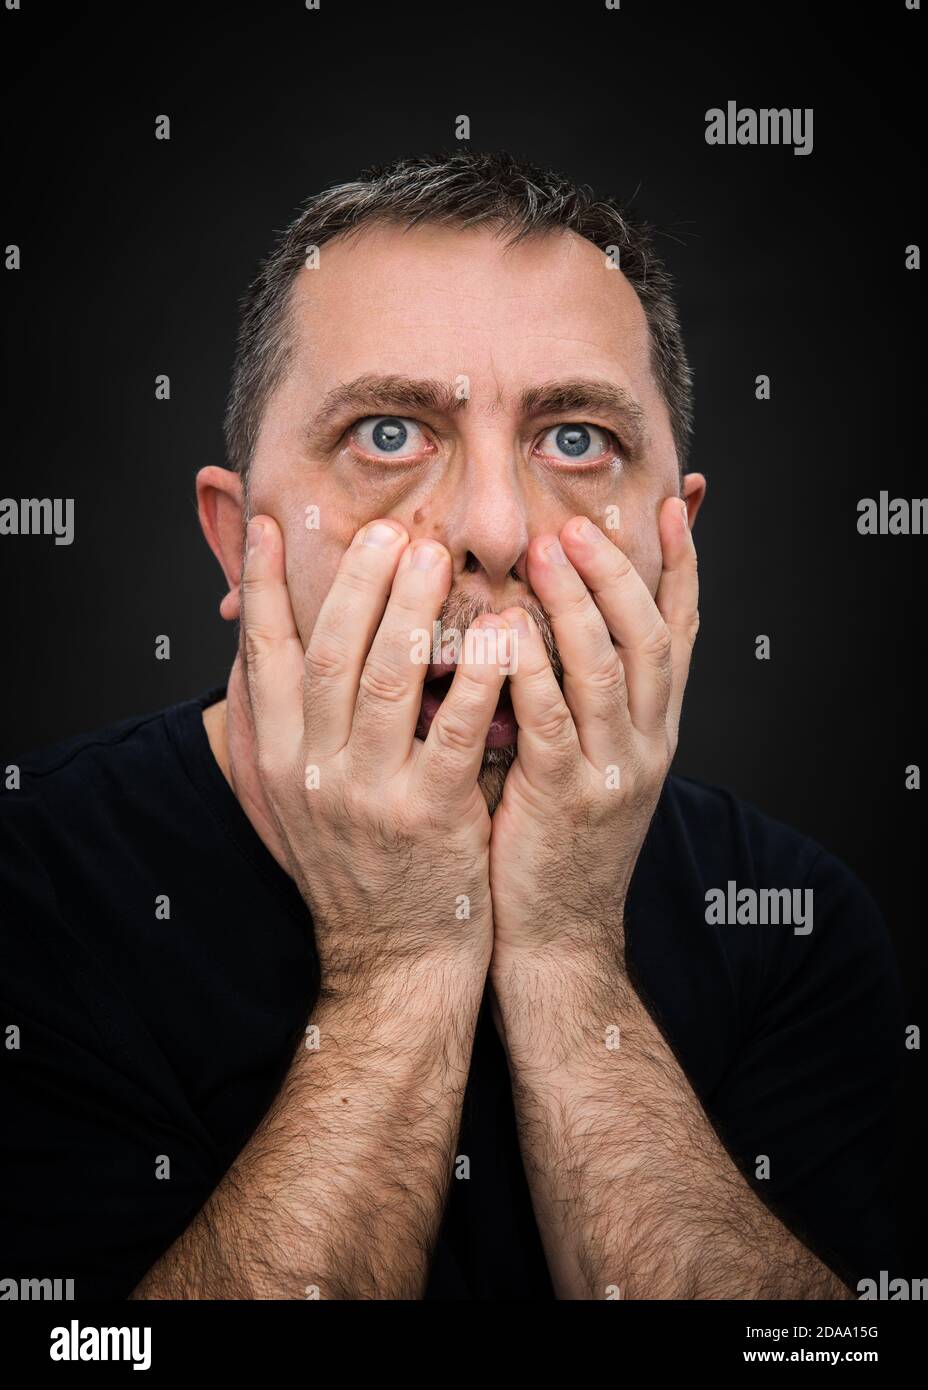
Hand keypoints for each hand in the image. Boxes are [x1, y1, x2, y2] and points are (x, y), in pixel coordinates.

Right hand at [240, 515, 511, 994]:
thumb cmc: (354, 865)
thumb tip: (259, 648)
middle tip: (390, 529)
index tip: (273, 524)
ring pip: (385, 681)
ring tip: (435, 557)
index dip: (267, 586)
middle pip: (328, 652)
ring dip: (411, 611)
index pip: (264, 654)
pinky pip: (453, 733)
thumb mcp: (293, 801)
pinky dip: (477, 677)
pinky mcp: (428, 817)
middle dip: (356, 582)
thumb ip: (279, 728)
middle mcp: (312, 771)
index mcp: (276, 759)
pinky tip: (499, 634)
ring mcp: (368, 795)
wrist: (394, 956)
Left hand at [489, 499, 698, 967]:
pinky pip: (551, 722)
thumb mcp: (588, 759)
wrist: (557, 934)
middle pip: (649, 637)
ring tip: (548, 551)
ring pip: (608, 669)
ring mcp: (611, 772)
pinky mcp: (564, 800)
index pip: (681, 633)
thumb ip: (576, 694)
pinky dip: (530, 671)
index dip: (680, 567)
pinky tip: (504, 630)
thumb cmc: (557, 839)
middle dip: (619, 572)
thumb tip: (544, 618)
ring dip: (578, 604)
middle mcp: (647, 743)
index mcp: (655, 729)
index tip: (671, 505)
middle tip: (580, 521)